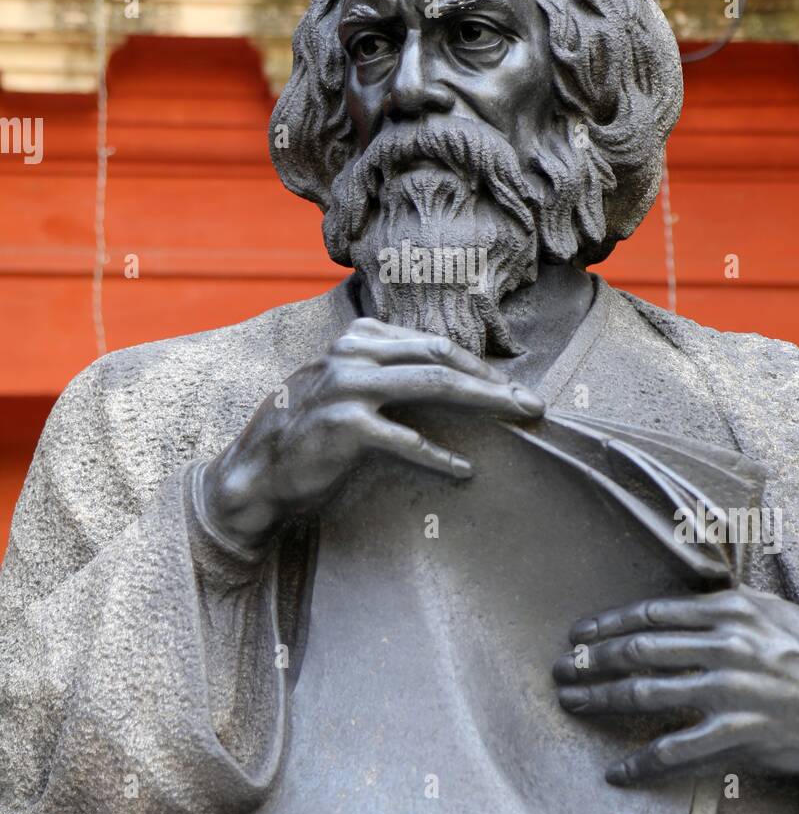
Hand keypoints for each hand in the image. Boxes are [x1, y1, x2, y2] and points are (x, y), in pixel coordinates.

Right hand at [200, 316, 543, 551]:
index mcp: (355, 339)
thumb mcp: (338, 386)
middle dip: (493, 379)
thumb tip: (445, 378)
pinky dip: (441, 456)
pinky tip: (464, 470)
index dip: (476, 364)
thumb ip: (380, 371)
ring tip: (518, 419)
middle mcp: (352, 355)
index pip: (431, 343)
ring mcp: (347, 388)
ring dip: (484, 402)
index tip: (508, 386)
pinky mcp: (344, 428)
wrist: (252, 474)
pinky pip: (407, 440)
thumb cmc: (302, 434)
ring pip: (433, 386)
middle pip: (440, 358)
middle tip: (531, 403)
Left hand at [553, 585, 798, 786]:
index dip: (606, 625)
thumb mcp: (771, 611)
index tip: (577, 635)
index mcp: (728, 612)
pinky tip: (617, 771)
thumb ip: (722, 604)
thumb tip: (674, 603)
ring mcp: (729, 692)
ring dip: (600, 700)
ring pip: (645, 695)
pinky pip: (675, 751)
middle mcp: (724, 647)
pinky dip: (640, 763)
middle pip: (637, 651)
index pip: (650, 614)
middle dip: (591, 661)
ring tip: (572, 703)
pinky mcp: (738, 736)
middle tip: (561, 670)